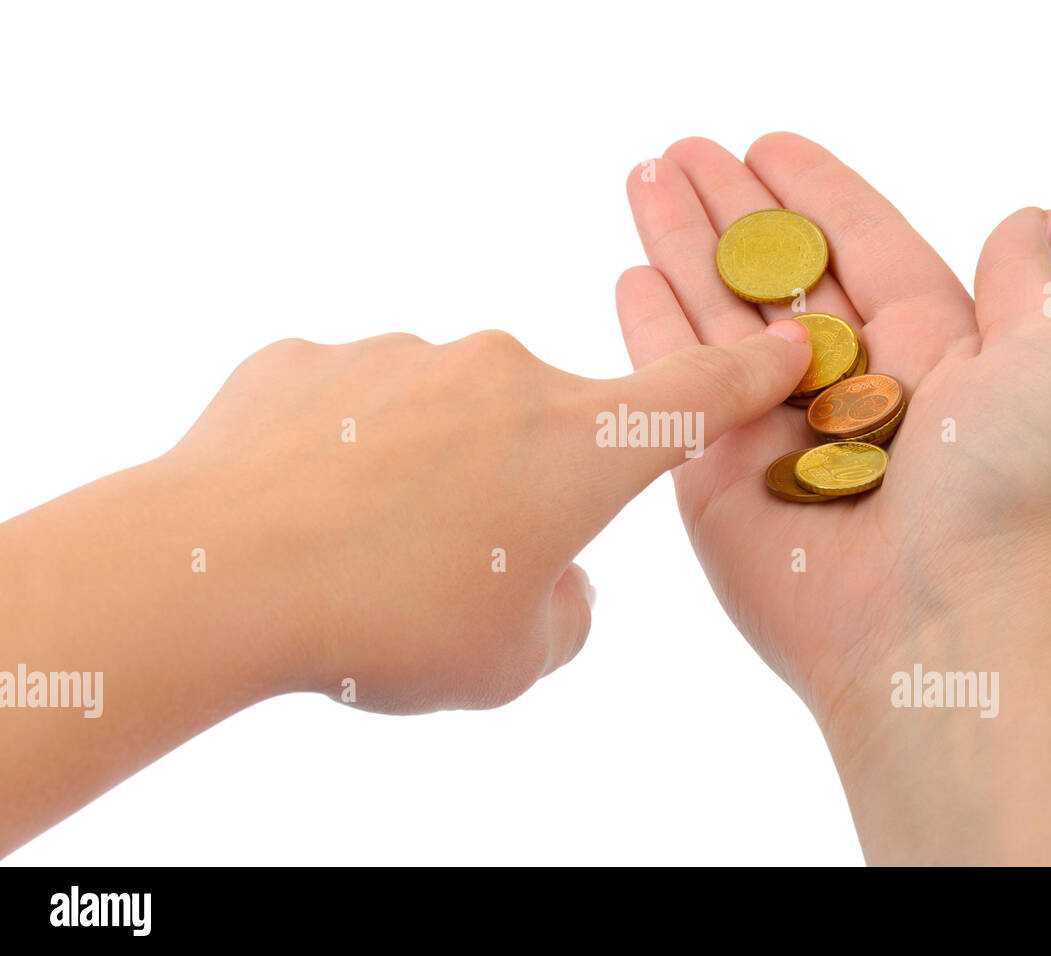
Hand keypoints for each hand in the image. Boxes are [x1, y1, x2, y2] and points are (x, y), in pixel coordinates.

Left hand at [2, 322, 813, 851]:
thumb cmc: (389, 622)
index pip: (696, 392)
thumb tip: (559, 579)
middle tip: (460, 566)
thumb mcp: (511, 662)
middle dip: (521, 486)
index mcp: (579, 443)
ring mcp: (404, 356)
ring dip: (429, 471)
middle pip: (545, 427)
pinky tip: (306, 514)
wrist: (217, 574)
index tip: (787, 340)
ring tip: (368, 551)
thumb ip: (566, 614)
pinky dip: (347, 454)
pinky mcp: (314, 357)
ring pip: (444, 414)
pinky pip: (355, 405)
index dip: (750, 370)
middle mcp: (504, 373)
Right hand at [619, 135, 1050, 864]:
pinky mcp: (718, 478)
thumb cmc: (1004, 492)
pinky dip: (651, 331)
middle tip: (683, 152)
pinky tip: (630, 273)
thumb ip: (1026, 285)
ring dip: (680, 247)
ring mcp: (778, 429)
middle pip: (777, 273)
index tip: (766, 144)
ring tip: (645, 179)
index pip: (861, 245)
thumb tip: (1033, 217)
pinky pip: (677, 388)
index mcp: (930, 350)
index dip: (813, 192)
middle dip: (731, 210)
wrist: (932, 626)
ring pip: (718, 317)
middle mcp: (849, 384)